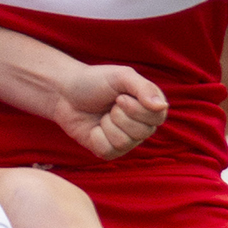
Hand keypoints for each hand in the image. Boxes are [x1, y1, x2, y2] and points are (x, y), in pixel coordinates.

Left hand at [47, 63, 168, 159]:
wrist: (65, 92)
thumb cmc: (95, 81)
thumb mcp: (121, 76)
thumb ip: (144, 88)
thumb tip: (162, 107)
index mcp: (149, 107)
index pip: (158, 117)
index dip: (137, 109)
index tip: (119, 97)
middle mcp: (141, 126)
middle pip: (142, 132)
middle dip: (119, 115)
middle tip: (109, 105)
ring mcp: (126, 140)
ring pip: (124, 142)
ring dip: (107, 125)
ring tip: (101, 114)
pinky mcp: (108, 151)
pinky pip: (108, 150)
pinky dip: (96, 136)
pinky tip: (94, 127)